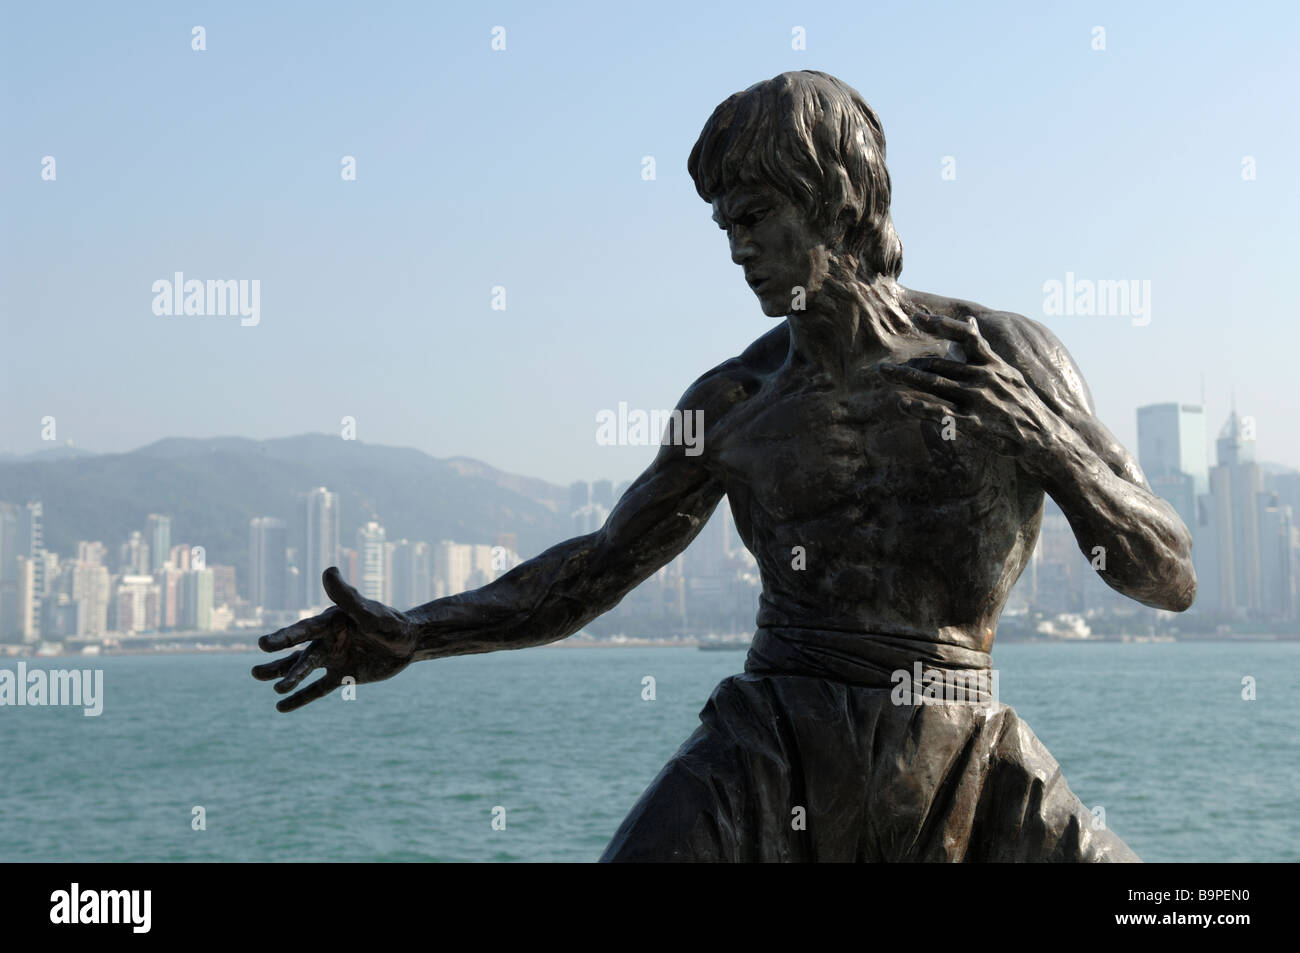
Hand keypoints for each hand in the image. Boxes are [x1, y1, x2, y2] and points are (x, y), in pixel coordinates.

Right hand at [251, 567, 417, 711]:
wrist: (409, 642)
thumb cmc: (390, 622)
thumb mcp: (369, 612)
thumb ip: (347, 596)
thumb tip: (328, 570)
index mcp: (330, 622)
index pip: (304, 631)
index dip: (284, 638)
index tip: (263, 644)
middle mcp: (327, 640)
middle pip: (298, 655)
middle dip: (278, 665)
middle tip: (254, 673)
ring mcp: (333, 658)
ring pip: (304, 671)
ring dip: (286, 679)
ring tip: (267, 686)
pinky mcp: (342, 676)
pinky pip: (317, 690)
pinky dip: (300, 698)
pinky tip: (281, 707)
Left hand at [879, 313, 1058, 461]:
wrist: (1043, 436)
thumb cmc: (1020, 402)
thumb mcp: (1006, 371)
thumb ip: (983, 349)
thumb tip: (971, 322)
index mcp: (991, 363)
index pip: (965, 336)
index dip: (941, 324)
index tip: (917, 317)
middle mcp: (983, 378)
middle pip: (939, 364)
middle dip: (910, 365)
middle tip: (882, 367)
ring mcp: (978, 400)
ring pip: (935, 385)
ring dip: (907, 378)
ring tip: (884, 374)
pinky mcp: (975, 424)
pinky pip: (942, 414)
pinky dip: (921, 408)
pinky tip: (902, 404)